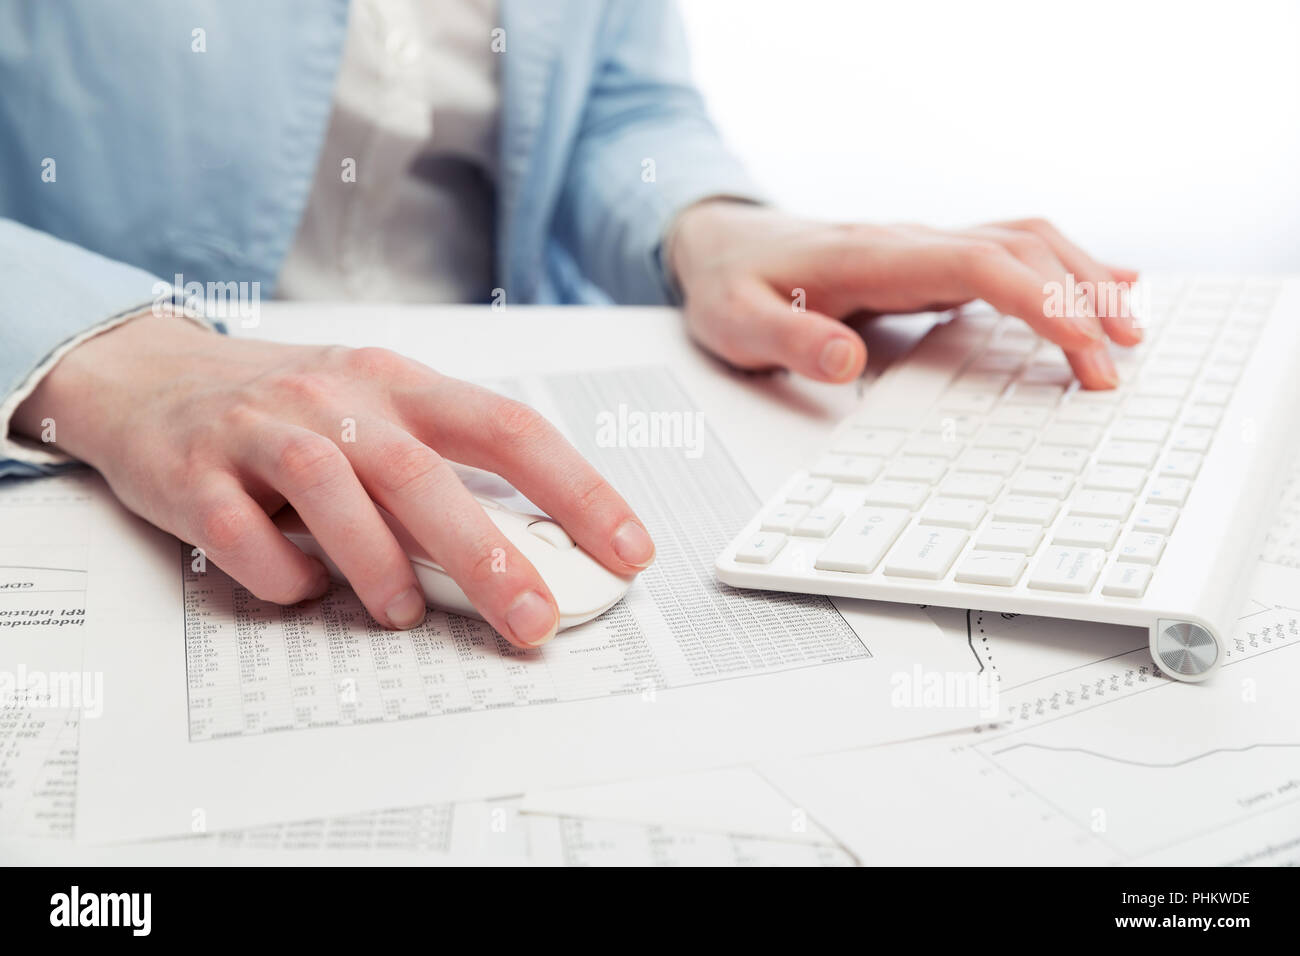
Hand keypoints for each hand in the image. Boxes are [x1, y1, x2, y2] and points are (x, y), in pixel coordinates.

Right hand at [12, 314, 654, 646]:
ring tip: (403, 614)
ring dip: (381, 569)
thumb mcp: (376, 415)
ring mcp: (264, 432)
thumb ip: (442, 470)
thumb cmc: (290, 407)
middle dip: (491, 558)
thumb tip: (530, 552)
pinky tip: (302, 587)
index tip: (627, 549)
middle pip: (427, 477)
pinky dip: (283, 575)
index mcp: (402, 385)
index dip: (578, 490)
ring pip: (336, 499)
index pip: (510, 430)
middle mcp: (340, 401)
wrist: (151, 375)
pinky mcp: (196, 474)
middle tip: (534, 620)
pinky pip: (244, 536)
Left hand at [667, 202, 1140, 389]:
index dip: (1040, 300)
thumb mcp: (738, 322)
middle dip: (1082, 295)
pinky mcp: (927, 263)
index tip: (1084, 344)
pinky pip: (1010, 255)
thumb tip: (847, 363)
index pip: (980, 265)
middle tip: (1123, 357)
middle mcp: (910, 243)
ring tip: (1130, 327)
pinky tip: (1096, 289)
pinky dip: (1061, 270)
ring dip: (1083, 277)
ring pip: (1026, 242)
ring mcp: (923, 249)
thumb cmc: (730, 286)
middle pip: (1021, 247)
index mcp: (873, 257)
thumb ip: (790, 340)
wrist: (719, 245)